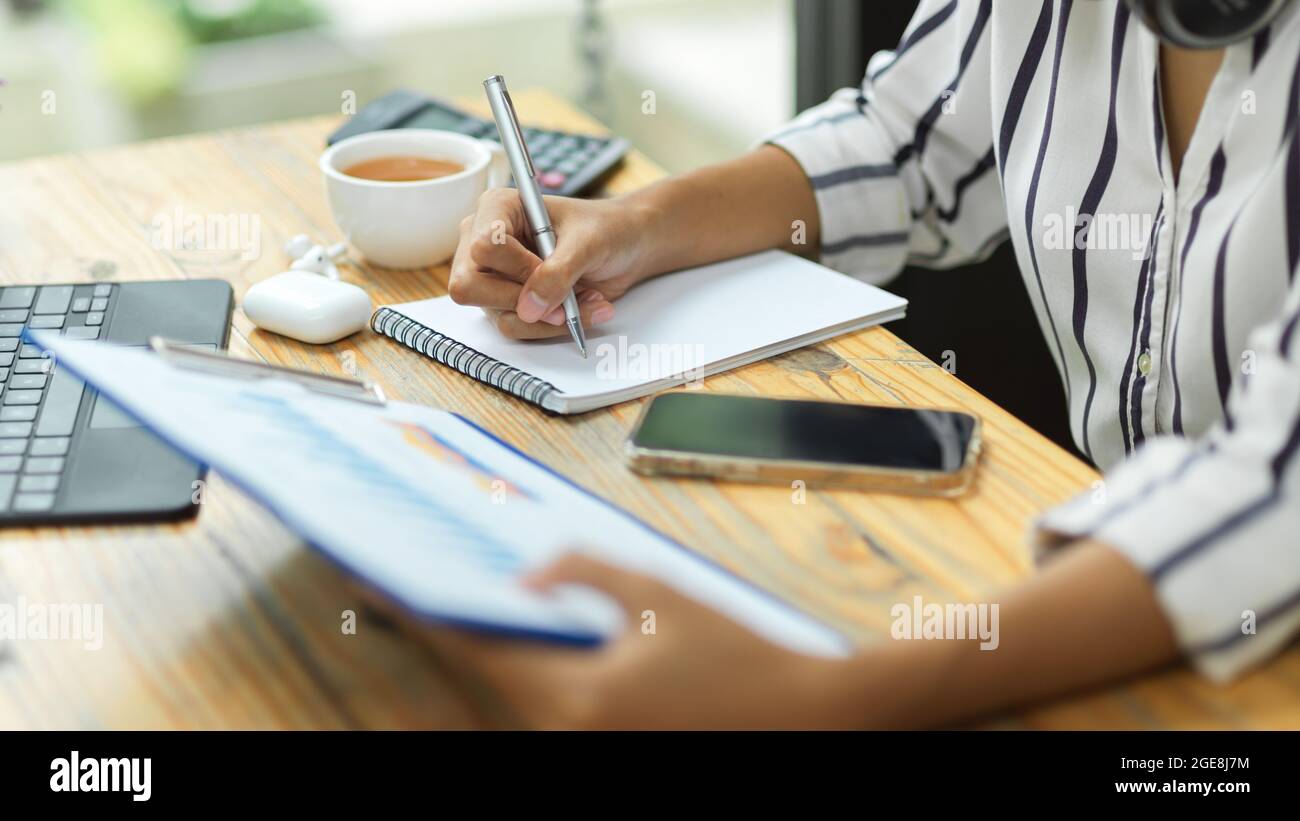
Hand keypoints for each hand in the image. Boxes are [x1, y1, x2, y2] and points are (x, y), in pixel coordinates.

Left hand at [428, 553, 851, 728]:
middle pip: (481, 679)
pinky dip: (523, 675)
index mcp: (574, 703)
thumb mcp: (662, 598)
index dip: (420, 611)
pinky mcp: (601, 751)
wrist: (810, 722)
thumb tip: (532, 576)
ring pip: (510, 697)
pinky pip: (545, 711)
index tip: (375, 581)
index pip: (474, 649)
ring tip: (451, 604)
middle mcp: (565, 740)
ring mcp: (581, 753)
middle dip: (441, 629)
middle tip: (398, 586)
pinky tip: (521, 639)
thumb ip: (588, 576)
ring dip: (481, 653)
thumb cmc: (743, 663)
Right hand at [447, 190, 656, 339]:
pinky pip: (516, 328)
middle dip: (520, 299)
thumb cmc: (606, 229)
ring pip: (497, 314)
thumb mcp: (588, 243)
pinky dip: (552, 326)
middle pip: (469, 286)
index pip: (482, 246)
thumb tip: (529, 308)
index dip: (516, 266)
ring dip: (548, 317)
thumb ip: (558, 272)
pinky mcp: (507, 303)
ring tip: (583, 298)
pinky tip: (579, 308)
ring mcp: (493, 276)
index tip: (549, 267)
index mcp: (497, 209)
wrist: (625, 248)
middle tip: (561, 297)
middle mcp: (484, 243)